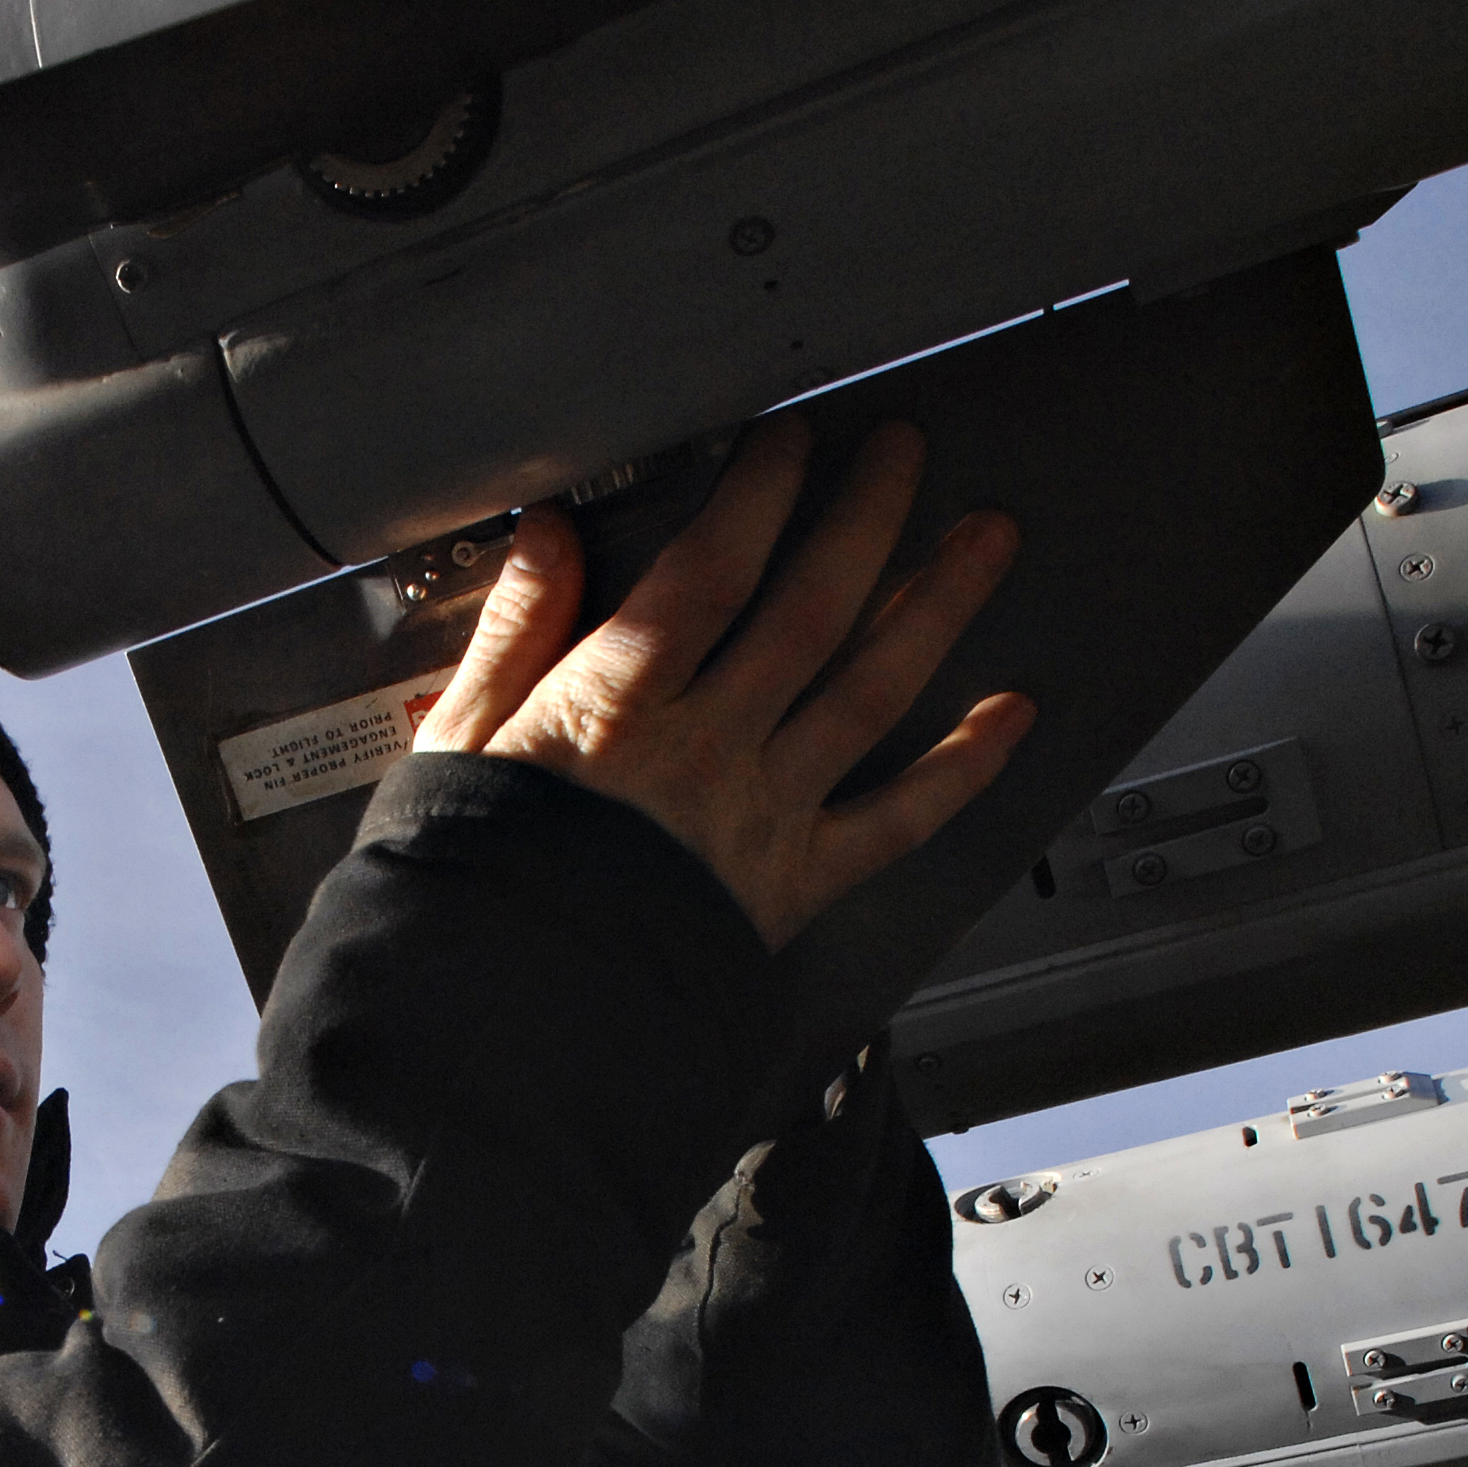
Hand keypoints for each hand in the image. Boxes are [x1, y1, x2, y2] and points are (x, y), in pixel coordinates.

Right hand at [413, 415, 1031, 949]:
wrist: (504, 1025)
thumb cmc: (470, 888)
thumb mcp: (456, 743)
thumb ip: (511, 633)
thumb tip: (543, 535)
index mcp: (619, 703)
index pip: (712, 569)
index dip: (761, 493)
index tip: (790, 441)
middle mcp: (709, 746)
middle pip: (811, 608)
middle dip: (866, 518)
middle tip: (905, 452)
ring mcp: (763, 813)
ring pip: (870, 690)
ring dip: (937, 608)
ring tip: (987, 540)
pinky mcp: (794, 884)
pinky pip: (896, 820)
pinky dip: (962, 767)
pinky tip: (1010, 716)